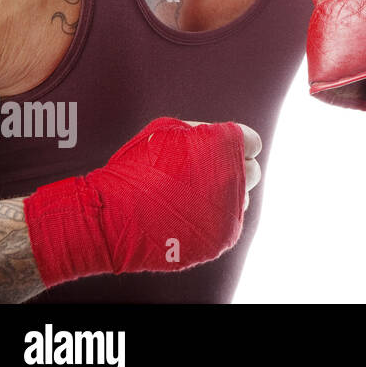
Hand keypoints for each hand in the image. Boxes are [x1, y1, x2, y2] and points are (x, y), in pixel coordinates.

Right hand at [23, 117, 259, 287]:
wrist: (113, 215)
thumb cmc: (134, 168)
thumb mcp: (169, 130)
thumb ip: (204, 131)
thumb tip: (221, 138)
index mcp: (226, 144)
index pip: (252, 142)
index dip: (235, 146)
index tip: (221, 153)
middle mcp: (235, 174)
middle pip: (250, 171)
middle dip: (232, 170)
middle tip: (205, 175)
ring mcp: (231, 208)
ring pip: (240, 199)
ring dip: (224, 196)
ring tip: (191, 198)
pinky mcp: (224, 236)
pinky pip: (228, 224)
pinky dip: (213, 220)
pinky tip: (187, 217)